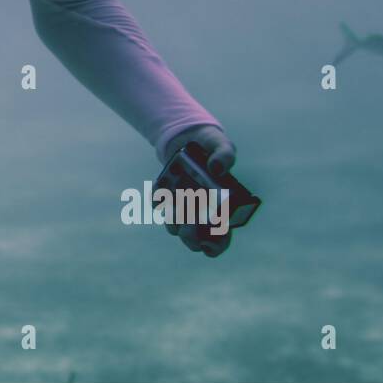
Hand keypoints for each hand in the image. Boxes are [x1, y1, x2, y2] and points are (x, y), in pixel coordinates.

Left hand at [159, 124, 237, 258]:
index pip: (220, 241)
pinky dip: (158, 198)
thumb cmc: (212, 147)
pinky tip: (164, 184)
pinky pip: (157, 205)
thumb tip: (216, 169)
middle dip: (191, 235)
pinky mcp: (164, 197)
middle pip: (193, 241)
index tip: (209, 241)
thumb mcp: (222, 145)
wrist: (188, 136)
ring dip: (174, 219)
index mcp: (221, 210)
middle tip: (192, 219)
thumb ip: (225, 155)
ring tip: (180, 199)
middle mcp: (201, 213)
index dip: (215, 246)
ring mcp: (181, 207)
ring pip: (174, 228)